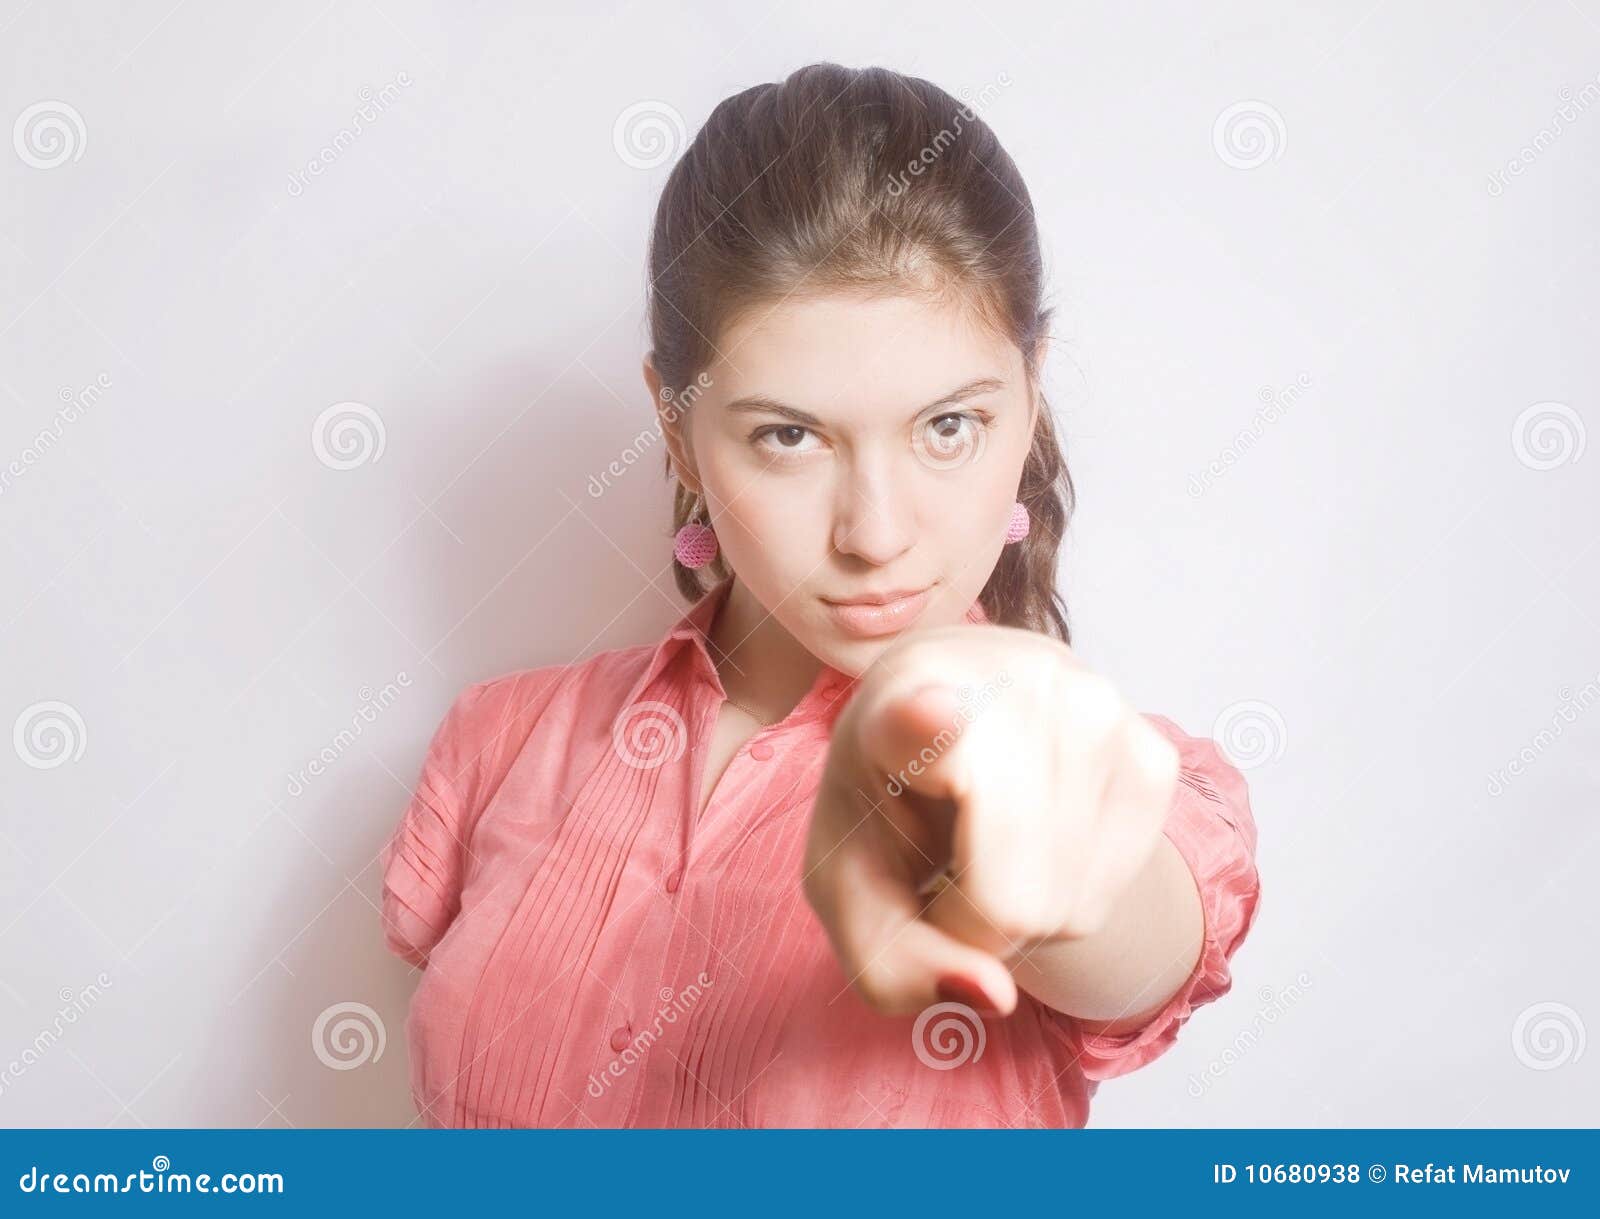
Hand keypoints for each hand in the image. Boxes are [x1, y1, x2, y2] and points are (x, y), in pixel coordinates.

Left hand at [801, 622, 1179, 1016]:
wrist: (952, 726)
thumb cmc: (890, 808)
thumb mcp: (849, 891)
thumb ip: (890, 964)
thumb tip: (994, 995)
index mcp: (899, 698)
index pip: (919, 716)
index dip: (927, 726)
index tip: (930, 713)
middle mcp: (1007, 685)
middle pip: (1009, 895)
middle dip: (971, 924)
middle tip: (946, 866)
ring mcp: (1094, 710)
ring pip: (1065, 906)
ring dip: (1022, 911)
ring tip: (989, 841)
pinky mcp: (1152, 750)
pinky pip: (1110, 894)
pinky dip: (1070, 898)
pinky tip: (1041, 837)